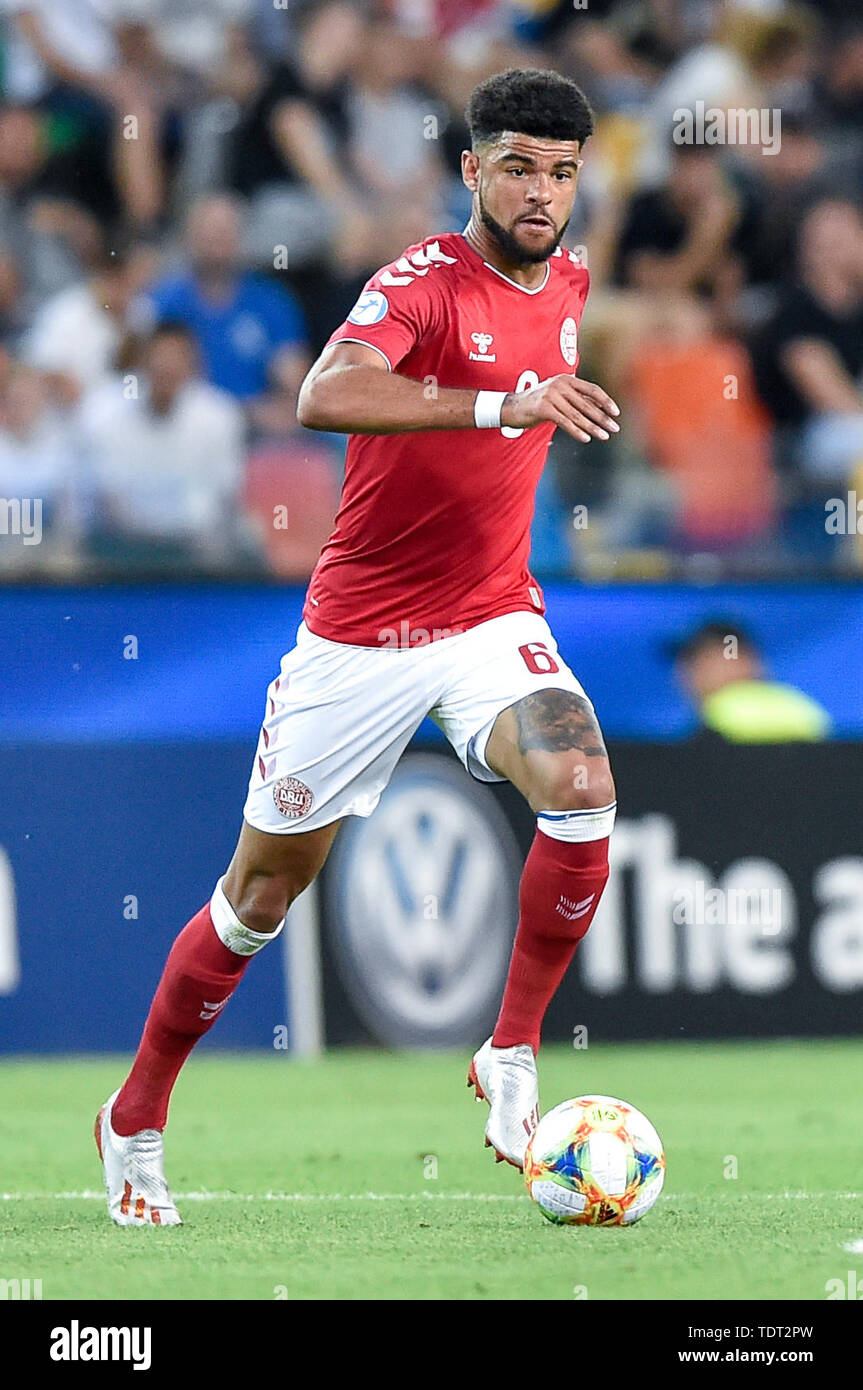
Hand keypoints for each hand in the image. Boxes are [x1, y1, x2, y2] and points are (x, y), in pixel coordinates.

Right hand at [500, 374, 620, 442]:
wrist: (512, 407)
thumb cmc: (538, 403)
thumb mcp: (558, 396)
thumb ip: (576, 399)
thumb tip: (601, 409)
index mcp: (567, 379)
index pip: (592, 389)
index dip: (606, 401)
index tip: (616, 413)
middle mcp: (560, 384)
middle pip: (587, 403)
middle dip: (603, 418)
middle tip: (615, 428)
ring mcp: (551, 395)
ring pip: (577, 415)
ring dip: (593, 427)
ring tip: (604, 436)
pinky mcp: (544, 408)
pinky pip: (565, 422)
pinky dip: (577, 431)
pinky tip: (586, 438)